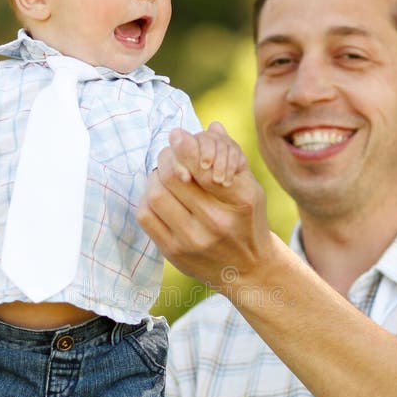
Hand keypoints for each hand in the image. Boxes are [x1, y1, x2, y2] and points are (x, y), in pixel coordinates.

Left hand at [139, 126, 272, 291]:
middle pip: (173, 176)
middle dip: (167, 158)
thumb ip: (231, 157)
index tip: (177, 136)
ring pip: (154, 194)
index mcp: (239, 201)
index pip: (203, 167)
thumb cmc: (248, 221)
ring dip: (155, 178)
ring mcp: (192, 241)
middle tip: (171, 157)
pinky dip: (147, 199)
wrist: (248, 270)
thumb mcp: (250, 189)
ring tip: (165, 177)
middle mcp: (216, 222)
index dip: (184, 146)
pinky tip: (161, 198)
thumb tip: (212, 126)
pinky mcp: (173, 253)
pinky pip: (145, 216)